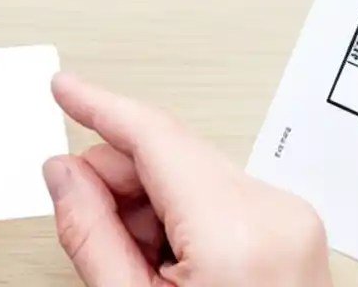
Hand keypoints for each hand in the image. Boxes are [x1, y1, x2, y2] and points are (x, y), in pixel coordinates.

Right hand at [43, 73, 331, 286]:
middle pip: (171, 156)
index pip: (155, 136)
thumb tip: (65, 175)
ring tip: (137, 270)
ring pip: (191, 178)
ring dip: (149, 208)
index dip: (99, 106)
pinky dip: (180, 224)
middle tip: (81, 219)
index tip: (66, 88)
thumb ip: (91, 234)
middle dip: (118, 181)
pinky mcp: (292, 234)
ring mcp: (291, 223)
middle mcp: (274, 214)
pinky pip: (218, 202)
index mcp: (237, 233)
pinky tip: (165, 270)